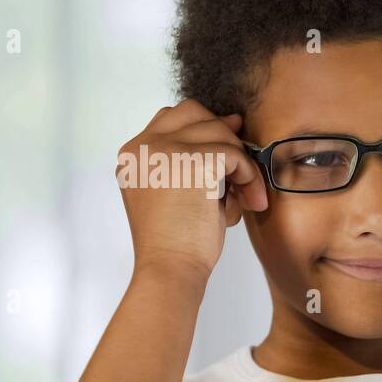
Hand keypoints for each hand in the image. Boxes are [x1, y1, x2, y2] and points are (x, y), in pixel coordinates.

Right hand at [118, 99, 267, 280]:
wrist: (170, 269)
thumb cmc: (178, 241)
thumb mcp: (177, 192)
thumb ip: (193, 157)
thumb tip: (232, 121)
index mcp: (133, 155)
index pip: (173, 119)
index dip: (206, 132)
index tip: (228, 158)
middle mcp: (142, 147)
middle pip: (193, 112)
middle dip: (223, 137)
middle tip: (239, 171)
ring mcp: (164, 150)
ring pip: (219, 131)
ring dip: (240, 164)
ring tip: (244, 198)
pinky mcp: (191, 161)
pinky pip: (234, 154)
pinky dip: (248, 176)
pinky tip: (248, 201)